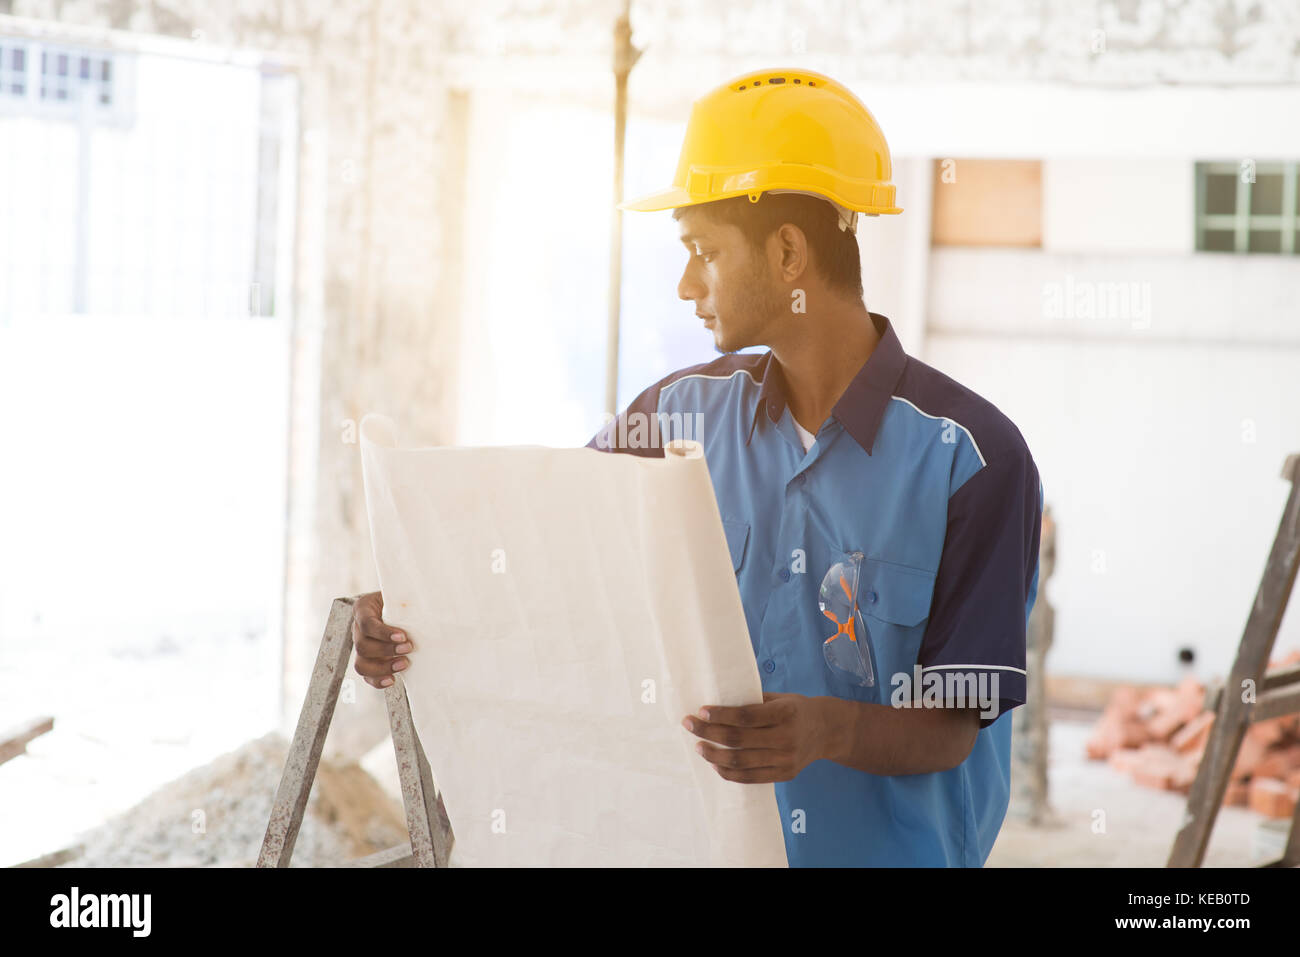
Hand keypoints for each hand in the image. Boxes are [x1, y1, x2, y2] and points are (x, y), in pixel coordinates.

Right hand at [351, 591, 411, 688]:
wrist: (399, 606)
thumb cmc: (401, 599)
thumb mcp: (402, 594)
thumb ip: (408, 599)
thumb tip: (433, 604)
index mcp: (363, 609)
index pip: (366, 623)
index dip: (383, 633)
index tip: (403, 636)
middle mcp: (358, 628)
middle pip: (362, 646)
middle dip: (386, 650)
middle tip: (409, 648)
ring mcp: (361, 646)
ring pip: (361, 664)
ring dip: (382, 668)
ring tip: (404, 664)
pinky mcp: (367, 660)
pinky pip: (366, 675)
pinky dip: (378, 680)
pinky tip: (392, 679)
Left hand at [682, 692, 830, 782]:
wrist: (827, 731)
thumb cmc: (795, 710)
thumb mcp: (780, 698)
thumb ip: (753, 702)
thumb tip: (717, 699)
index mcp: (785, 713)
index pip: (746, 717)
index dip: (721, 715)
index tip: (701, 711)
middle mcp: (786, 738)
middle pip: (738, 740)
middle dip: (708, 732)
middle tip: (689, 725)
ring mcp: (786, 759)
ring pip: (741, 762)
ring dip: (714, 755)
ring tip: (699, 746)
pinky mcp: (785, 775)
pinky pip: (750, 778)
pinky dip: (729, 772)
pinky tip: (715, 764)